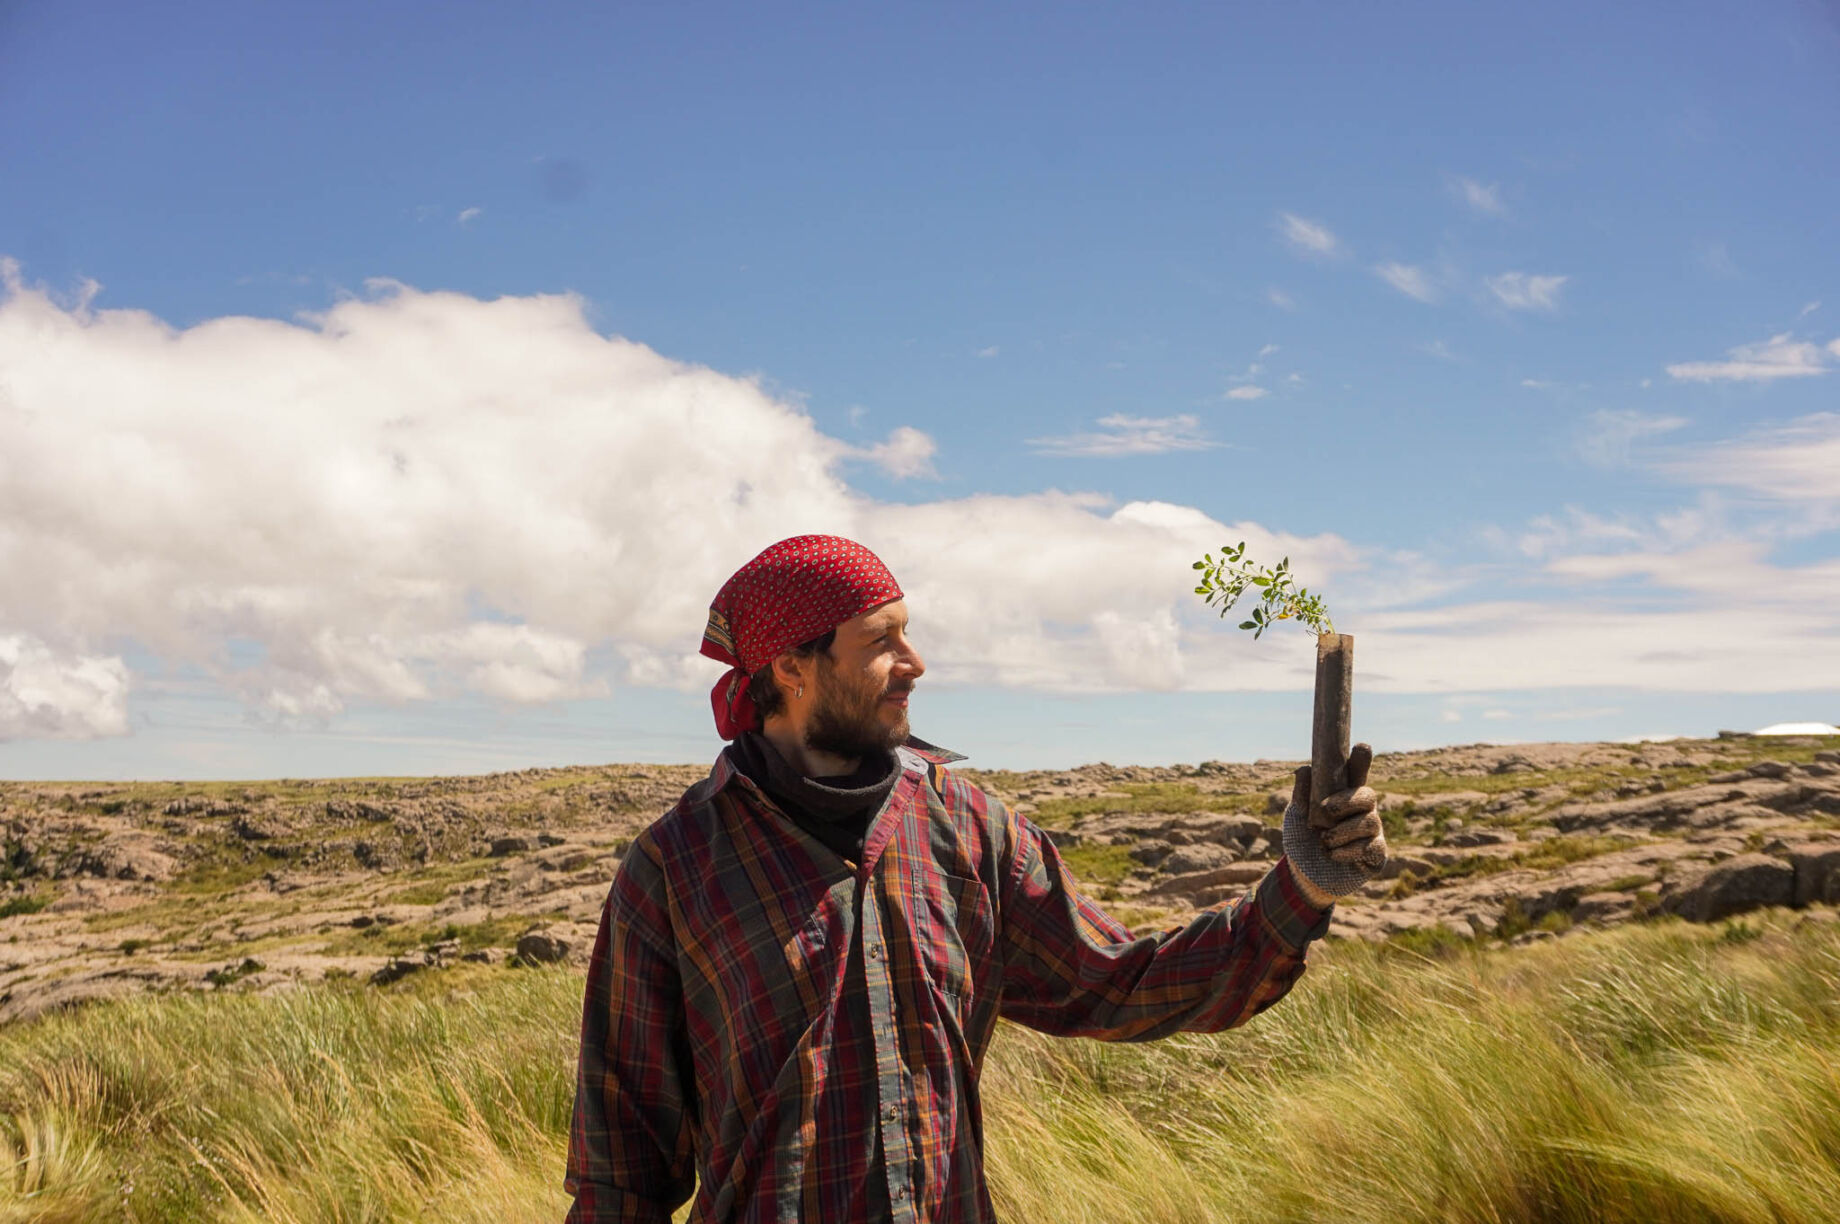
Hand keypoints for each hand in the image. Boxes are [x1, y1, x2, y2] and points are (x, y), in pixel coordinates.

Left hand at [1281, 742, 1387, 906]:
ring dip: (1340, 832)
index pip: (1357, 774)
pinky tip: (1332, 854)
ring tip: (1323, 841)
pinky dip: (1346, 851)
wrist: (1303, 876)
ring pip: (1368, 822)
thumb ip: (1302, 794)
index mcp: (1344, 796)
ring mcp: (1372, 832)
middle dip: (1345, 802)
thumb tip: (1305, 769)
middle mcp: (1363, 811)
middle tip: (1323, 813)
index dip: (1361, 761)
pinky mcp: (1376, 855)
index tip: (1362, 746)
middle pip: (1368, 795)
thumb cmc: (1302, 840)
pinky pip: (1370, 847)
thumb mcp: (1296, 816)